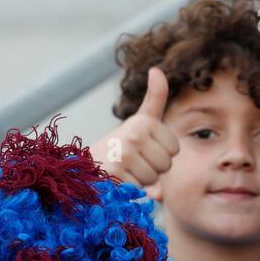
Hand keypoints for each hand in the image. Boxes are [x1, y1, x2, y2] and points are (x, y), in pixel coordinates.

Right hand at [89, 67, 179, 195]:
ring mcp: (124, 154)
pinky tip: (118, 180)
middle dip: (153, 169)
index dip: (162, 154)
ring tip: (125, 170)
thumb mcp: (140, 120)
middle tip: (134, 162)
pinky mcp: (115, 173)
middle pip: (166, 165)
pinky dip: (130, 191)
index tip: (145, 149)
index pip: (174, 149)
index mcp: (145, 121)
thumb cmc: (120, 144)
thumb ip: (155, 98)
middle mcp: (135, 134)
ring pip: (153, 180)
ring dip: (142, 181)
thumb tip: (156, 69)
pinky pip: (139, 190)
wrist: (86, 165)